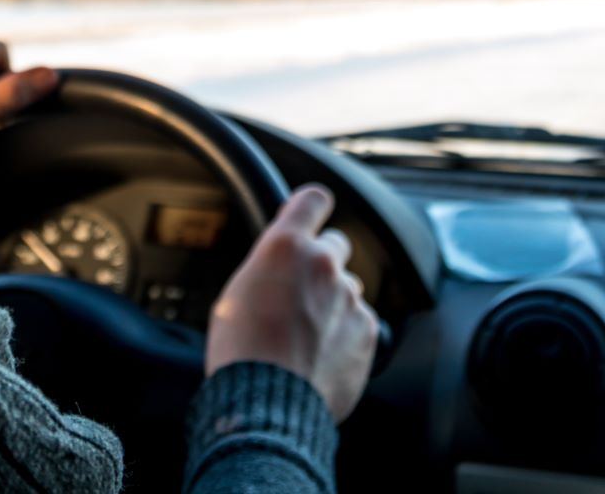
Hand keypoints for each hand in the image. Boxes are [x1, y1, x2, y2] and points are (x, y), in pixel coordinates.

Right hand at [205, 184, 378, 421]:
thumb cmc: (241, 351)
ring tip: (305, 334)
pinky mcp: (367, 331)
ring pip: (346, 287)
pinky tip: (319, 354)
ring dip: (332, 302)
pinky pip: (358, 321)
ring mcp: (350, 298)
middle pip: (336, 245)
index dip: (311, 207)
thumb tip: (282, 265)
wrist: (267, 404)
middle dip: (321, 262)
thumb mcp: (237, 292)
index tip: (309, 216)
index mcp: (286, 247)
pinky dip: (344, 333)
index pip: (313, 199)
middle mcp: (324, 264)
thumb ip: (270, 266)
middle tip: (300, 291)